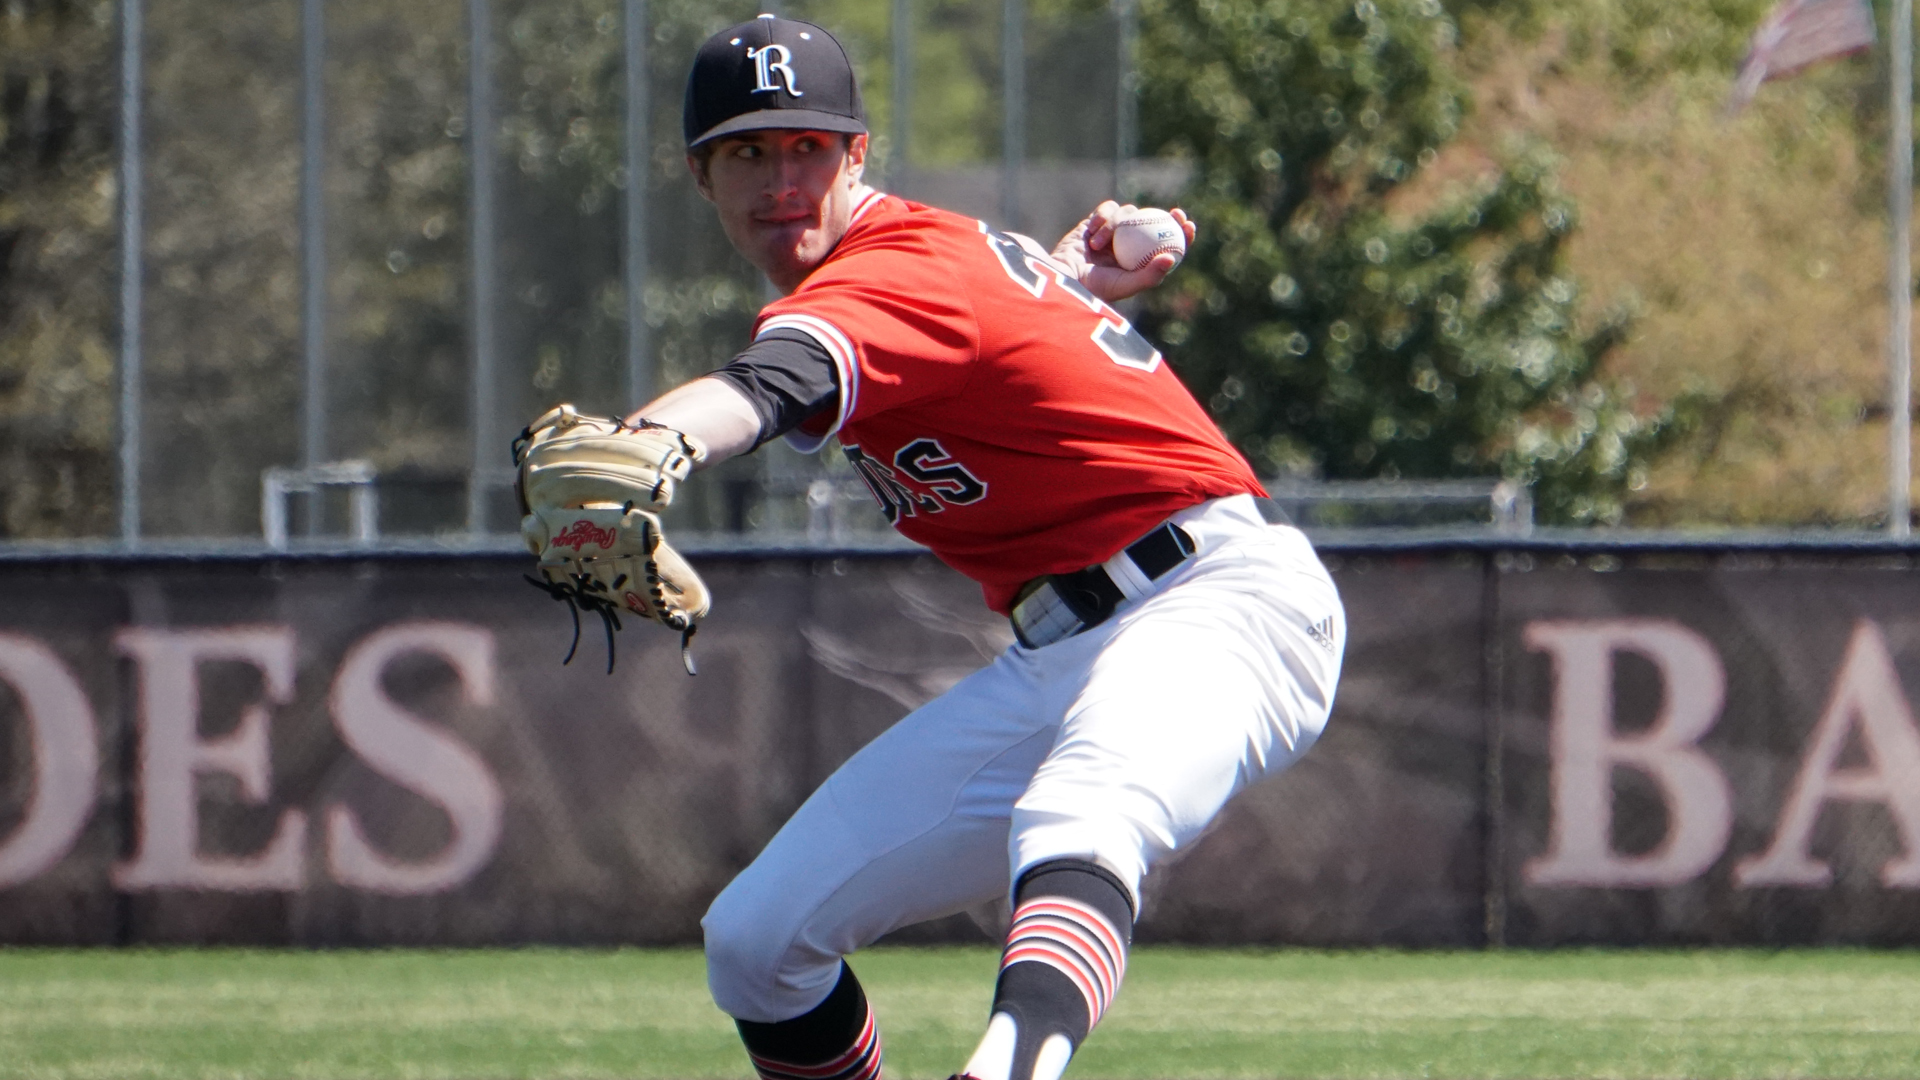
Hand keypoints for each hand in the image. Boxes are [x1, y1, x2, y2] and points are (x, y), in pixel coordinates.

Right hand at [1050, 200, 1196, 303]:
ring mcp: (1115, 232)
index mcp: (1140, 261)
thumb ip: (1149, 275)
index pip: (1167, 244)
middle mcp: (1131, 245)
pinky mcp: (1098, 220)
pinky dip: (1101, 219)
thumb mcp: (1124, 285)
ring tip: (1098, 246)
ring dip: (1114, 227)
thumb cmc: (1093, 288)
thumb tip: (1172, 258)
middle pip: (1154, 223)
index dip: (1181, 233)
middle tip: (1175, 213)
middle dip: (1167, 215)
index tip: (1188, 225)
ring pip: (1128, 214)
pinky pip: (1108, 208)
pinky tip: (1092, 234)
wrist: (1062, 277)